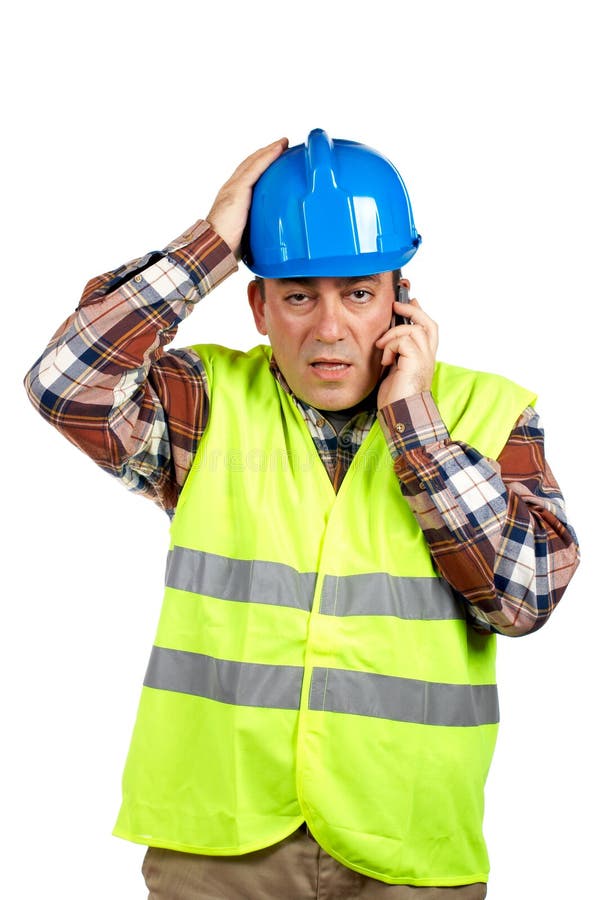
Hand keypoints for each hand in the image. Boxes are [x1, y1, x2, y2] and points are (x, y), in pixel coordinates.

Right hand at [206, 137, 288, 257]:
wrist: (213, 247)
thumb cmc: (226, 246)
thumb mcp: (244, 234)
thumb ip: (255, 228)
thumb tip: (271, 238)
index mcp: (231, 198)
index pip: (247, 176)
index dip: (259, 164)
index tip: (273, 157)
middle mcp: (230, 188)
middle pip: (250, 164)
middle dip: (265, 153)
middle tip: (281, 145)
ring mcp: (233, 187)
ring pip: (253, 162)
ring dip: (269, 150)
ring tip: (283, 143)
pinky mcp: (238, 190)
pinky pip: (255, 169)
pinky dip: (267, 157)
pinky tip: (278, 149)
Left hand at [376, 297, 438, 407]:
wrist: (400, 414)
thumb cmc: (396, 398)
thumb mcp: (394, 369)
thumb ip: (396, 353)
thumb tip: (387, 339)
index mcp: (424, 358)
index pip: (428, 329)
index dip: (419, 312)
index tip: (407, 301)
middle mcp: (428, 357)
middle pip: (428, 323)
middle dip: (413, 310)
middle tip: (397, 305)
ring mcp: (424, 359)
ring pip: (414, 329)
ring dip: (394, 334)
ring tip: (383, 347)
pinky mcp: (416, 362)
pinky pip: (404, 340)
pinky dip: (391, 346)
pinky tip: (386, 360)